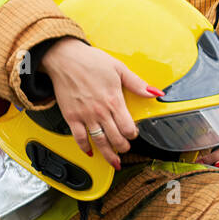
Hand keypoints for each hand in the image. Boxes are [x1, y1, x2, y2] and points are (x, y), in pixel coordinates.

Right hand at [41, 37, 160, 170]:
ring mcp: (85, 116)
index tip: (133, 134)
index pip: (128, 127)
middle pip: (116, 138)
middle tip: (125, 148)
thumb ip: (137, 84)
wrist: (64, 58)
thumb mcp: (119, 68)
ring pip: (100, 141)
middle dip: (123, 147)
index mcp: (114, 100)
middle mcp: (100, 111)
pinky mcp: (71, 117)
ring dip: (109, 154)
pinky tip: (90, 152)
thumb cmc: (90, 61)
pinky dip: (85, 147)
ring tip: (115, 161)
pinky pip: (79, 137)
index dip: (133, 134)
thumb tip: (154, 92)